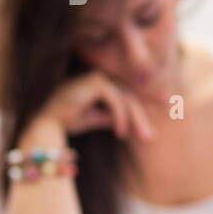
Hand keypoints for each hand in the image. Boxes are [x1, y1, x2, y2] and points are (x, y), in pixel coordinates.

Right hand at [36, 71, 155, 141]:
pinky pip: (117, 100)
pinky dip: (121, 116)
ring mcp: (97, 76)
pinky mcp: (95, 81)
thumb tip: (129, 121)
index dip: (148, 94)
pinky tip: (121, 133)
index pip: (129, 89)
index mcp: (100, 82)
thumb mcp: (95, 119)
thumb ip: (112, 116)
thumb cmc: (66, 120)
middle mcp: (100, 76)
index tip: (167, 102)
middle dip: (142, 116)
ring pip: (126, 99)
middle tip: (151, 135)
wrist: (45, 123)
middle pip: (129, 96)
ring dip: (135, 120)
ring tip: (142, 137)